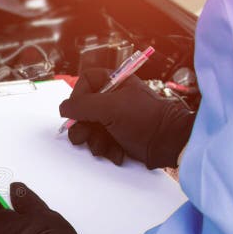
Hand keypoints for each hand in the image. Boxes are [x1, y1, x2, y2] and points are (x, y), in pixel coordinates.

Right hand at [59, 68, 195, 168]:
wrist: (169, 143)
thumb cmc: (146, 119)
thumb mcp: (110, 108)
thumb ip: (81, 105)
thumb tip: (64, 108)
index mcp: (115, 83)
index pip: (86, 81)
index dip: (78, 95)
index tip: (79, 109)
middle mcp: (114, 99)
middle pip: (83, 109)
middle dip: (83, 126)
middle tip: (84, 135)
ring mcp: (115, 119)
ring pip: (89, 129)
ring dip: (94, 141)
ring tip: (105, 147)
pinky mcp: (119, 136)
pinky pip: (101, 142)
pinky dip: (106, 149)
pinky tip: (117, 152)